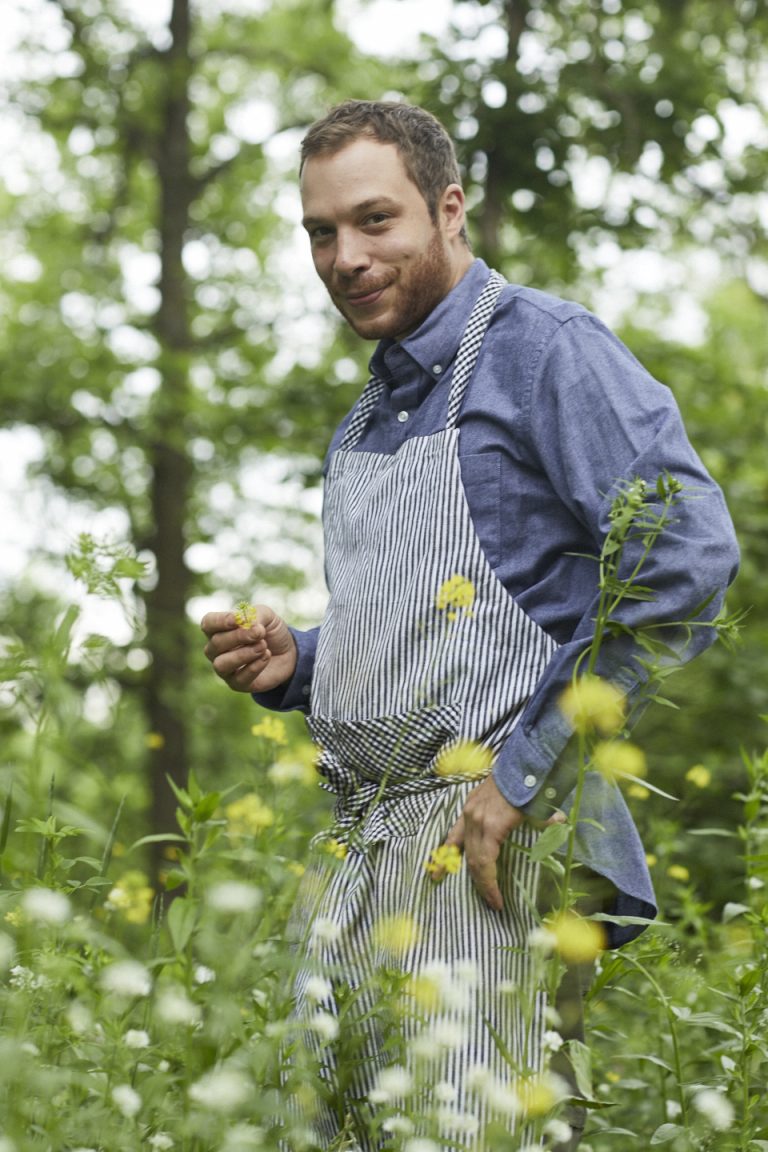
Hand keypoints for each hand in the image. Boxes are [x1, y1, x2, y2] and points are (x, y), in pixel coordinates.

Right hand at [200, 605, 297, 693]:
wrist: (287, 652)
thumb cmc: (270, 632)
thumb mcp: (267, 616)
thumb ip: (254, 615)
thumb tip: (244, 622)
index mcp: (218, 629)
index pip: (208, 623)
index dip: (220, 621)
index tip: (238, 619)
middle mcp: (216, 650)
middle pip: (216, 643)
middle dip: (239, 636)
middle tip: (260, 633)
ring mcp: (224, 668)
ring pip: (221, 664)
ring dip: (243, 654)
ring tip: (263, 646)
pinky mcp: (236, 684)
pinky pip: (239, 678)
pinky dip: (254, 666)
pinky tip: (267, 656)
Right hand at [442, 775, 564, 910]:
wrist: (517, 766)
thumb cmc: (528, 790)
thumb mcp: (539, 810)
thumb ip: (547, 822)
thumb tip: (562, 823)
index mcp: (492, 827)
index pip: (485, 864)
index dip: (489, 886)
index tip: (497, 903)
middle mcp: (475, 822)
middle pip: (473, 861)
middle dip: (481, 884)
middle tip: (491, 902)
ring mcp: (469, 815)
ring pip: (462, 850)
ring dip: (463, 871)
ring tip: (455, 890)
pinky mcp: (467, 809)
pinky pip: (453, 835)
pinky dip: (446, 851)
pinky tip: (436, 868)